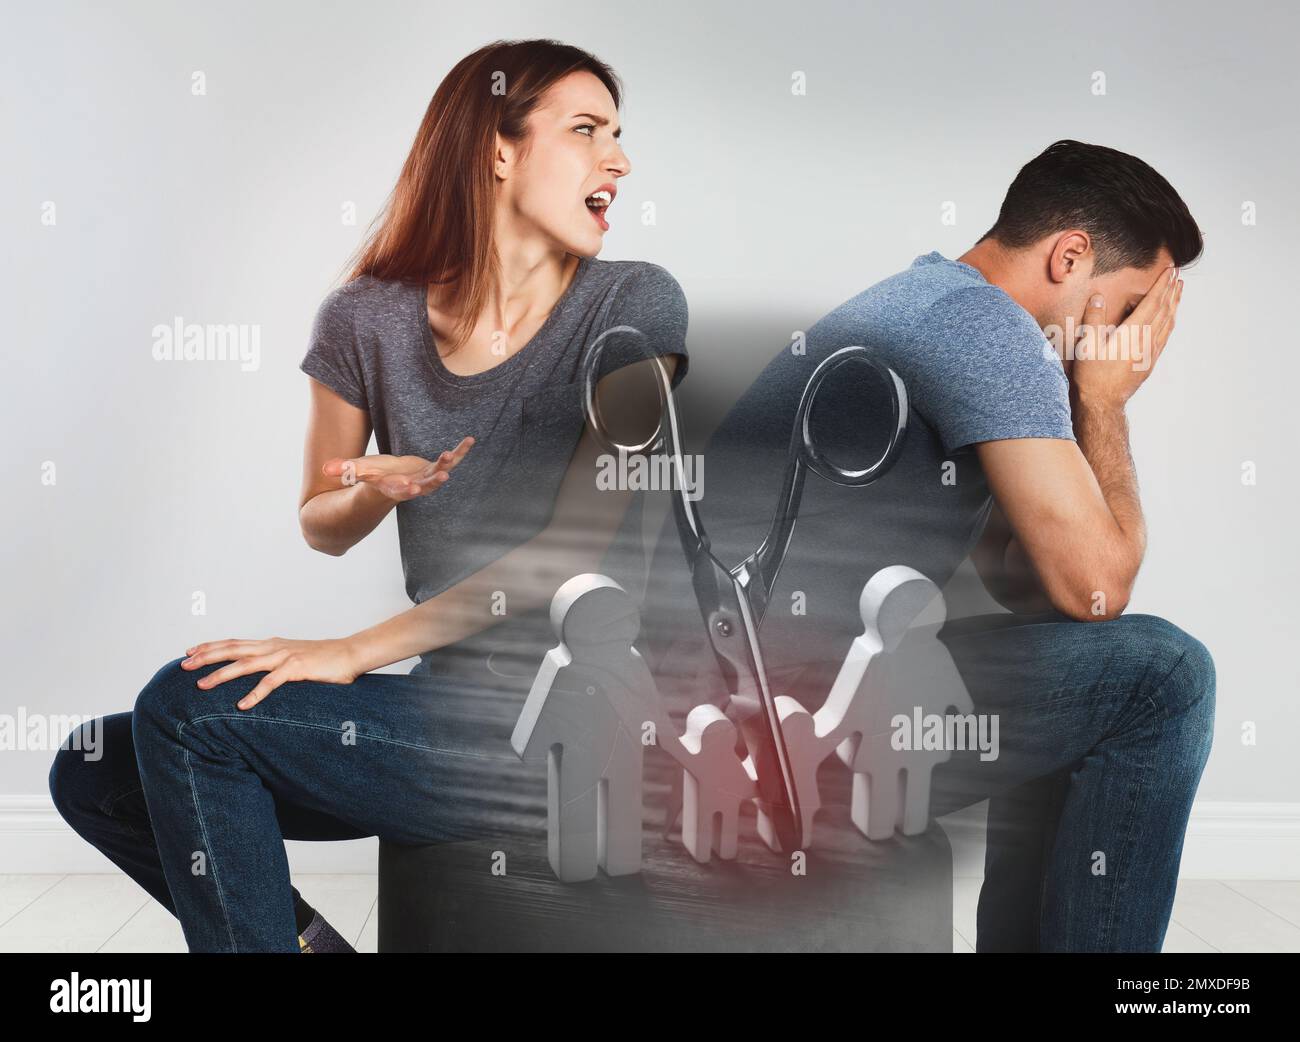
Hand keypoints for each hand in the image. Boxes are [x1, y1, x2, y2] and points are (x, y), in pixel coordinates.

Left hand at [181, 636, 362, 708]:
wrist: (350, 654)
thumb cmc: (323, 660)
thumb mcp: (292, 659)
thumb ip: (274, 664)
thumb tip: (257, 674)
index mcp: (270, 644)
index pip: (234, 643)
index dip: (210, 646)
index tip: (190, 652)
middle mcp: (272, 647)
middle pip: (232, 649)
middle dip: (206, 657)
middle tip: (183, 665)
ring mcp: (283, 657)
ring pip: (245, 664)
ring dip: (221, 675)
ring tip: (201, 684)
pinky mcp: (296, 669)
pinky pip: (270, 682)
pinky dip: (254, 694)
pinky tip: (241, 705)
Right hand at [321, 438, 473, 501]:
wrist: (393, 481)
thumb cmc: (374, 476)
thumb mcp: (359, 471)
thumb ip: (345, 470)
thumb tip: (325, 469)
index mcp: (395, 488)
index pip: (399, 491)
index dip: (405, 489)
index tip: (411, 487)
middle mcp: (414, 485)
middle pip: (425, 485)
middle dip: (433, 481)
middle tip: (443, 476)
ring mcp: (427, 477)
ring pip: (440, 472)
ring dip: (447, 465)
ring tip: (450, 455)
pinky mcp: (435, 468)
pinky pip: (452, 460)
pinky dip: (460, 451)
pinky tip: (470, 440)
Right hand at [1071, 265, 1182, 407]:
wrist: (1103, 403)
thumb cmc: (1093, 376)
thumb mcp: (1086, 346)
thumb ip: (1093, 320)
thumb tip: (1098, 298)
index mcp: (1133, 333)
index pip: (1152, 303)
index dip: (1162, 285)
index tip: (1170, 271)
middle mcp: (1147, 340)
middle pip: (1165, 310)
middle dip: (1171, 290)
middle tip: (1177, 274)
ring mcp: (1151, 351)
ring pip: (1168, 322)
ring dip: (1174, 304)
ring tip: (1178, 291)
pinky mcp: (1151, 360)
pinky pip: (1166, 335)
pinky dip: (1171, 320)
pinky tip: (1170, 318)